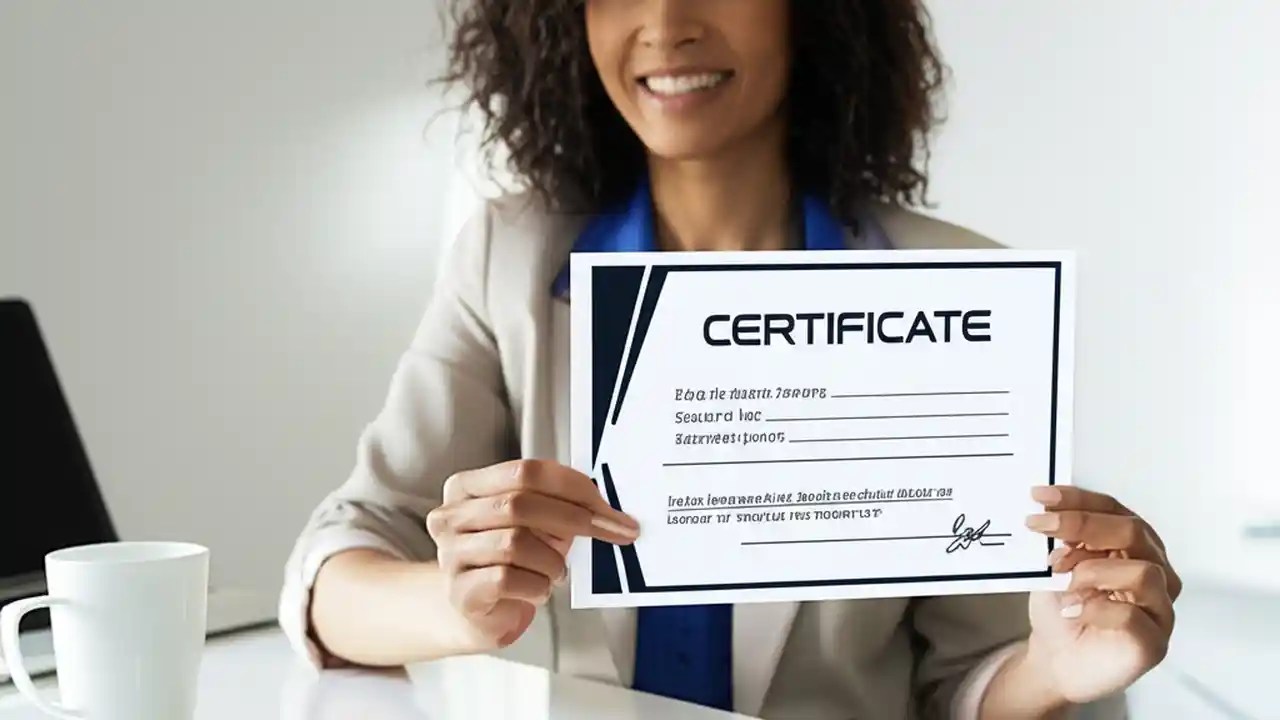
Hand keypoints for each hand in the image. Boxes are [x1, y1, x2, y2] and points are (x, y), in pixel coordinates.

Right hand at [425, 459, 638, 650]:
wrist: (478, 612)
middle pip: (519, 504)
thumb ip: (559, 507)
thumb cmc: (510, 562)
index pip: (526, 471)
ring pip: (514, 544)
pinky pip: (506, 580)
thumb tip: (605, 508)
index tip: (608, 508)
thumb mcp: (536, 525)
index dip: (572, 487)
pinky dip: (536, 586)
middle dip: (575, 518)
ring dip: (551, 561)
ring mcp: (450, 554)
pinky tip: (539, 590)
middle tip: (611, 532)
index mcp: (469, 486)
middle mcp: (452, 515)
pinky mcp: (458, 591)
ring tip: (556, 572)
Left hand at [1023, 486, 1179, 704]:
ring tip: (1062, 582)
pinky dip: (1096, 608)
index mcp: (1134, 548)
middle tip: (1041, 527)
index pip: (1114, 510)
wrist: (1056, 660)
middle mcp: (1155, 572)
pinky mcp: (1153, 642)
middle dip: (1082, 524)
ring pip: (1142, 572)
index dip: (1079, 499)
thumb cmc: (1063, 609)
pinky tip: (1072, 610)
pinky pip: (1134, 617)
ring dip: (1092, 570)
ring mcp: (1159, 608)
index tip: (1040, 496)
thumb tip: (1051, 512)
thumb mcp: (1057, 565)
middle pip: (1133, 532)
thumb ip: (1065, 540)